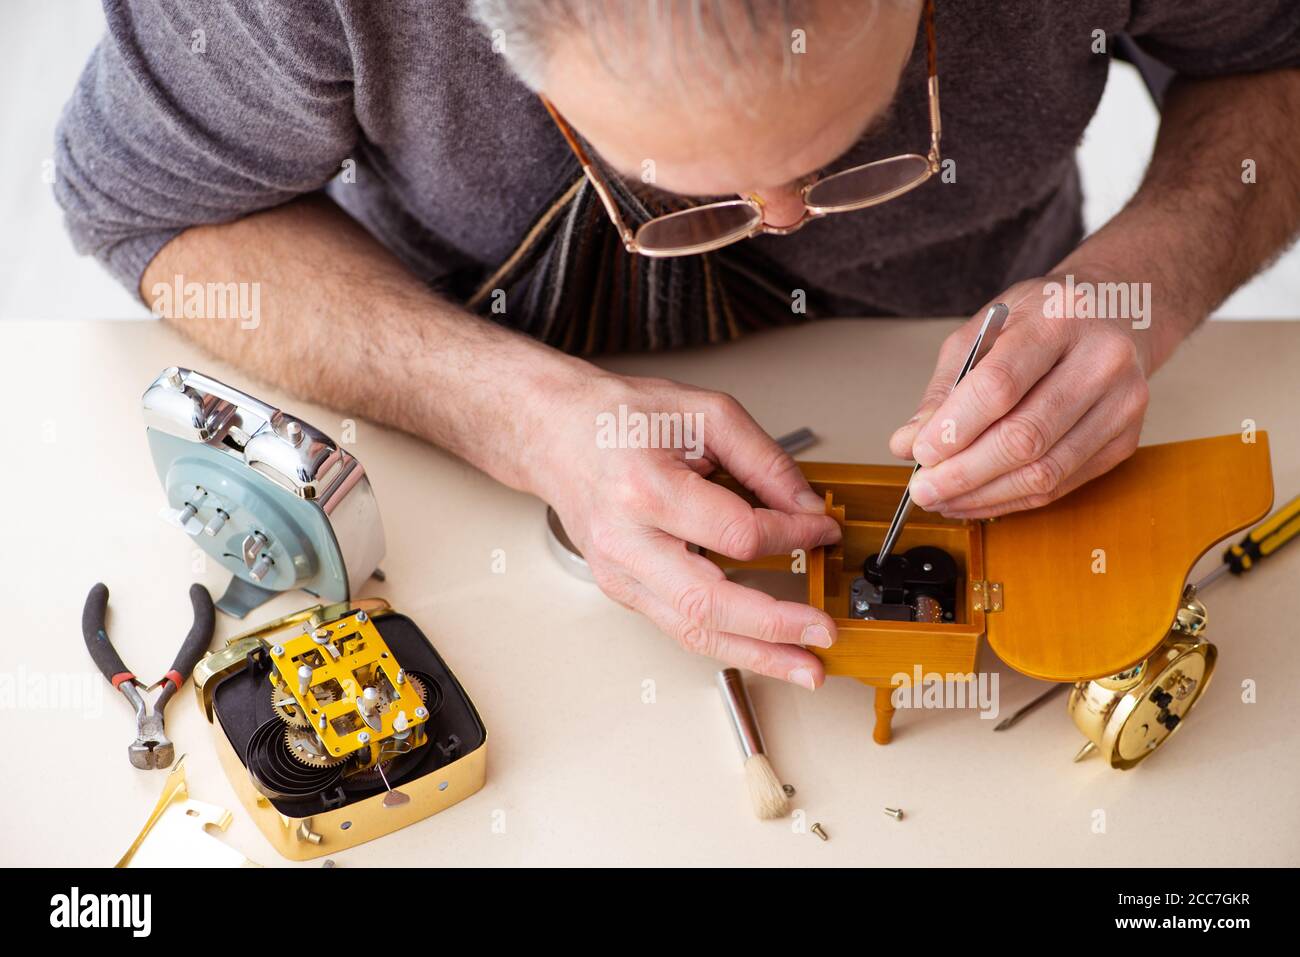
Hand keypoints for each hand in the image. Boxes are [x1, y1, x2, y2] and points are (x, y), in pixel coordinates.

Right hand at [528, 370, 841, 687]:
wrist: (554, 433)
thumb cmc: (616, 419)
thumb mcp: (702, 412)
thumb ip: (763, 460)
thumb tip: (807, 507)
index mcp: (644, 489)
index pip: (737, 533)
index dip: (793, 535)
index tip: (824, 529)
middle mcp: (626, 541)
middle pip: (709, 604)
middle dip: (775, 627)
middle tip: (823, 634)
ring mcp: (619, 573)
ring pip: (693, 631)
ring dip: (756, 654)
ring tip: (804, 666)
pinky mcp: (623, 589)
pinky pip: (680, 626)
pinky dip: (726, 640)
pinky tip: (763, 648)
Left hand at [888, 272, 1153, 517]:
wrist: (1117, 313)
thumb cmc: (1043, 320)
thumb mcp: (983, 332)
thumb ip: (945, 388)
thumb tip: (908, 443)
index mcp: (1059, 320)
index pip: (1001, 385)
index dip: (955, 427)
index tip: (919, 452)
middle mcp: (1102, 361)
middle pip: (1025, 436)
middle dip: (964, 473)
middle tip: (923, 489)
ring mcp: (1121, 404)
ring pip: (1045, 471)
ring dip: (984, 495)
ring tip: (942, 499)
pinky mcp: (1125, 440)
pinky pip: (1060, 485)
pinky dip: (1011, 500)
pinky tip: (976, 499)